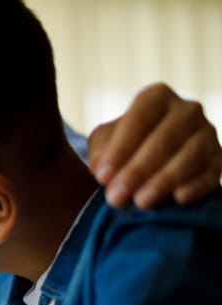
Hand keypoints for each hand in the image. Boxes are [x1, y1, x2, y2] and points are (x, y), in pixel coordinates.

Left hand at [88, 83, 221, 208]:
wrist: (151, 160)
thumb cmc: (123, 147)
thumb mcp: (105, 141)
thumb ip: (100, 149)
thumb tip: (100, 166)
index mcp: (156, 97)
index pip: (140, 117)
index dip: (120, 148)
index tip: (102, 176)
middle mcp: (187, 110)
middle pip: (164, 139)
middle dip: (138, 170)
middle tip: (117, 197)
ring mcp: (207, 133)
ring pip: (190, 155)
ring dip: (164, 180)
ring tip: (141, 202)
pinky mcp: (218, 159)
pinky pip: (211, 172)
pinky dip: (196, 186)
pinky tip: (179, 199)